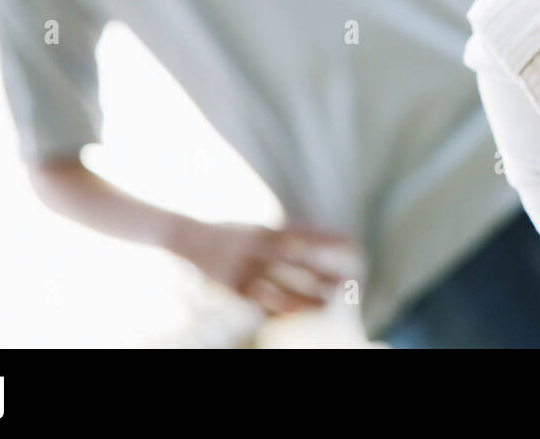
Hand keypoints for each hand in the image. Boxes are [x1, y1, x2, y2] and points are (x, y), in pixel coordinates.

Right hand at [171, 220, 361, 316]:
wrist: (187, 238)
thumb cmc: (228, 232)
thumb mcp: (256, 227)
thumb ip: (281, 231)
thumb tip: (313, 233)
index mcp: (266, 230)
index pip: (304, 234)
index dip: (329, 240)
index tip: (352, 244)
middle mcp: (258, 249)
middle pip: (298, 261)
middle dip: (323, 271)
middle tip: (347, 280)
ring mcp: (245, 269)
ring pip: (282, 286)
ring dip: (306, 296)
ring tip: (328, 304)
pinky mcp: (234, 287)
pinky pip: (260, 300)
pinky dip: (280, 307)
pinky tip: (296, 313)